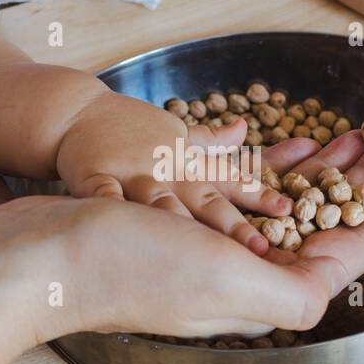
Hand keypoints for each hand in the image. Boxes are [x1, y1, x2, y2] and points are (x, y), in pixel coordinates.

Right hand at [0, 136, 363, 345]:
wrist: (33, 259)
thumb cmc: (126, 267)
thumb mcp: (225, 280)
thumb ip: (290, 292)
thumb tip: (333, 293)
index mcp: (263, 293)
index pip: (350, 249)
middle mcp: (240, 278)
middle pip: (323, 223)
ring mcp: (206, 255)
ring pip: (286, 206)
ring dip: (326, 169)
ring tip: (357, 134)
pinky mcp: (173, 232)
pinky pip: (240, 192)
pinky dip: (268, 165)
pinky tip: (279, 144)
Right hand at [54, 91, 294, 253]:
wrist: (74, 113)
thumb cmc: (128, 129)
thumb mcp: (176, 132)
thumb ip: (209, 142)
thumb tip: (244, 129)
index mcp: (187, 166)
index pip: (232, 183)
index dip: (262, 198)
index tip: (288, 213)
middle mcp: (166, 172)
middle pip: (205, 201)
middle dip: (233, 226)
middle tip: (261, 247)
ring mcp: (130, 175)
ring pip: (160, 201)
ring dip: (182, 223)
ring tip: (201, 249)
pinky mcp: (94, 177)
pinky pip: (103, 196)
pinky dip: (111, 207)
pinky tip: (121, 223)